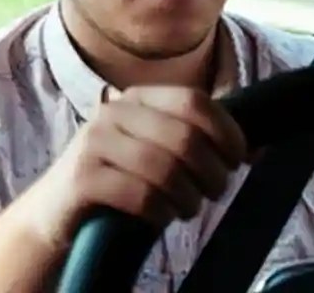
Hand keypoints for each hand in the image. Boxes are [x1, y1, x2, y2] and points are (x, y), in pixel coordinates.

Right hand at [16, 86, 247, 244]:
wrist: (55, 212)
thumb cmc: (117, 181)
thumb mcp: (154, 151)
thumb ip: (196, 141)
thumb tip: (258, 147)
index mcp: (136, 98)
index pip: (194, 101)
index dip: (227, 132)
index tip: (238, 161)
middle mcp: (112, 113)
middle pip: (185, 137)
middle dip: (212, 173)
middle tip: (213, 193)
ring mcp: (93, 144)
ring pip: (166, 169)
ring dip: (189, 198)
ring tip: (187, 208)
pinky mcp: (82, 179)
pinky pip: (142, 196)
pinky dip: (161, 212)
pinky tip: (160, 216)